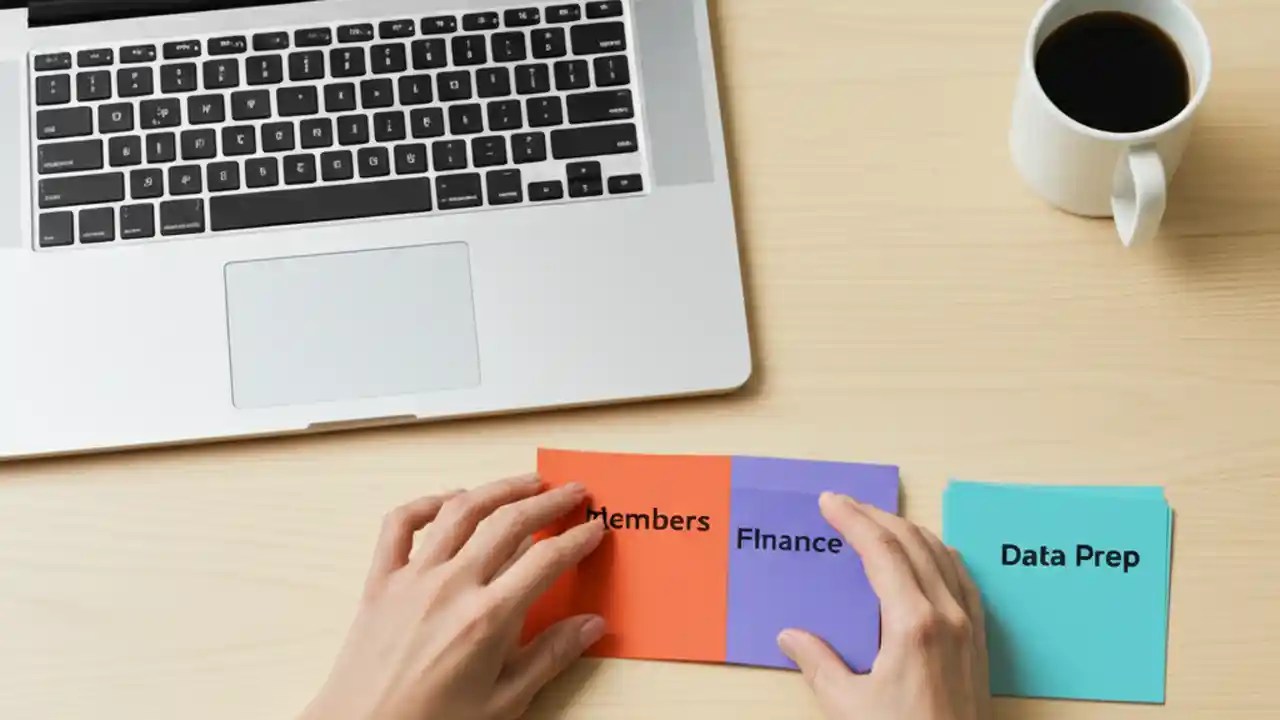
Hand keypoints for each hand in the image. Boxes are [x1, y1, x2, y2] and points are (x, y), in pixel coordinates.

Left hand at [301, 474, 606, 719]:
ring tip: (526, 483)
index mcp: (487, 619)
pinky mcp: (381, 580)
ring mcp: (413, 578)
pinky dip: (426, 503)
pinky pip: (400, 524)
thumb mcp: (503, 702)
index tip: (595, 529)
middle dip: (549, 501)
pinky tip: (450, 500)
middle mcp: (451, 587)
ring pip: (461, 510)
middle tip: (572, 493)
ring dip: (498, 488)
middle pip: (510, 522)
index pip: (547, 560)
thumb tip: (590, 626)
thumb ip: (550, 657)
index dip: (578, 539)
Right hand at [778, 493, 990, 719]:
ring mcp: (968, 627)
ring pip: (942, 554)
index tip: (830, 501)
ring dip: (908, 531)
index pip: (881, 551)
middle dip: (876, 516)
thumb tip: (791, 637)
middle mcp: (946, 616)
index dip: (854, 520)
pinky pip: (963, 579)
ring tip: (879, 524)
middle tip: (845, 505)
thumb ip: (818, 664)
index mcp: (912, 625)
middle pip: (913, 543)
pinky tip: (926, 559)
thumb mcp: (848, 707)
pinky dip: (938, 555)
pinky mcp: (979, 642)